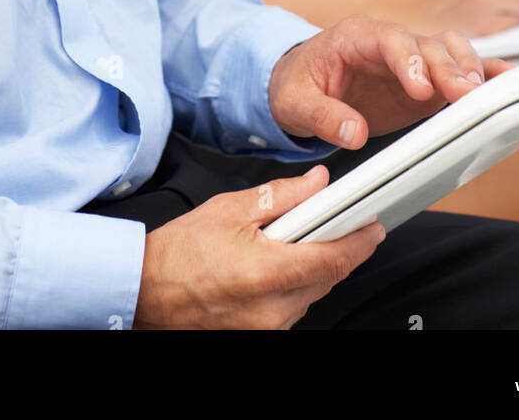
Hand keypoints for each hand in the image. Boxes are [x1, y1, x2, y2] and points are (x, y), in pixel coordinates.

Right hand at [134, 166, 384, 329]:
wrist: (145, 291)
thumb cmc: (180, 251)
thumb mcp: (231, 208)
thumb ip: (282, 195)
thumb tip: (318, 183)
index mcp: (267, 273)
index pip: (333, 259)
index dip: (360, 240)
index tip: (372, 224)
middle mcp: (273, 309)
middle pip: (328, 276)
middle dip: (337, 247)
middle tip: (335, 219)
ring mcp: (268, 328)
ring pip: (313, 292)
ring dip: (314, 265)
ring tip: (292, 239)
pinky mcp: (261, 336)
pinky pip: (294, 306)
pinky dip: (295, 282)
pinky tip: (278, 262)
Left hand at [267, 17, 511, 148]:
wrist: (300, 81)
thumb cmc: (296, 85)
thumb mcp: (295, 102)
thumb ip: (323, 116)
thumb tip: (353, 134)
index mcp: (356, 36)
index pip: (389, 39)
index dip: (408, 61)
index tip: (420, 90)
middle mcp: (391, 41)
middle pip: (428, 44)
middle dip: (450, 68)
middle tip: (466, 96)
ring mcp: (413, 59)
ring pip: (451, 51)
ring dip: (470, 71)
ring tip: (485, 97)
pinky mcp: (427, 81)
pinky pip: (459, 71)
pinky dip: (485, 74)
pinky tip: (509, 84)